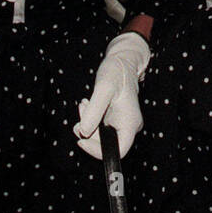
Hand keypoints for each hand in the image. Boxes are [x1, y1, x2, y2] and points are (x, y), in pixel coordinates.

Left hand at [74, 32, 149, 158]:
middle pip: (107, 144)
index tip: (81, 140)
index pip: (119, 150)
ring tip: (84, 105)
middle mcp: (128, 126)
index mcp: (130, 122)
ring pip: (101, 135)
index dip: (98, 150)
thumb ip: (94, 111)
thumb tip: (83, 131)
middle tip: (81, 113)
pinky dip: (90, 118)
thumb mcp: (104, 88)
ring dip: (87, 123)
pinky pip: (100, 127)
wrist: (122, 62)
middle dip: (89, 132)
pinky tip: (88, 105)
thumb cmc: (117, 72)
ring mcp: (122, 123)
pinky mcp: (114, 119)